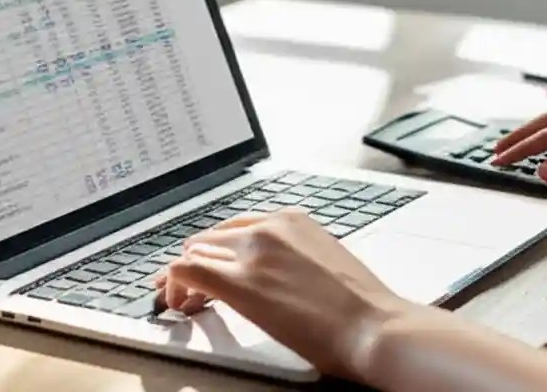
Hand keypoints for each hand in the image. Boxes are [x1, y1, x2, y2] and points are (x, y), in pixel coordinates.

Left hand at [157, 210, 419, 379]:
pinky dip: (174, 286)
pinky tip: (180, 305)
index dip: (217, 250)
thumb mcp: (325, 261)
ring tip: (183, 302)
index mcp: (291, 220)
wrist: (372, 325)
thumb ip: (295, 258)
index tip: (211, 270)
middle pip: (210, 238)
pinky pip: (186, 272)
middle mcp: (268, 228)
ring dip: (183, 277)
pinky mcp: (238, 283)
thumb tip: (276, 276)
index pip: (237, 227)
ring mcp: (251, 253)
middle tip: (188, 291)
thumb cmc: (360, 306)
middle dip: (195, 263)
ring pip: (194, 253)